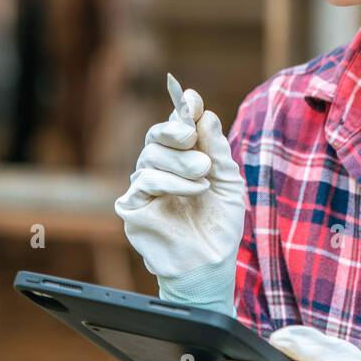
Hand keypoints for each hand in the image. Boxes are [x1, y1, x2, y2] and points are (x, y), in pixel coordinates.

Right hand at [114, 85, 245, 282]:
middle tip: (193, 138)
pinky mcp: (132, 205)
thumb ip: (216, 148)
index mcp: (182, 159)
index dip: (182, 108)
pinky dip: (172, 182)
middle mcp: (160, 168)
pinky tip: (194, 191)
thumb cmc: (220, 224)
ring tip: (203, 177)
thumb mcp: (228, 180)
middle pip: (157, 134)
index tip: (190, 98)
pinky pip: (144, 180)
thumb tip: (205, 114)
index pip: (176, 125)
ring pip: (150, 154)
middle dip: (177, 131)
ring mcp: (144, 186)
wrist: (212, 262)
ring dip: (181, 163)